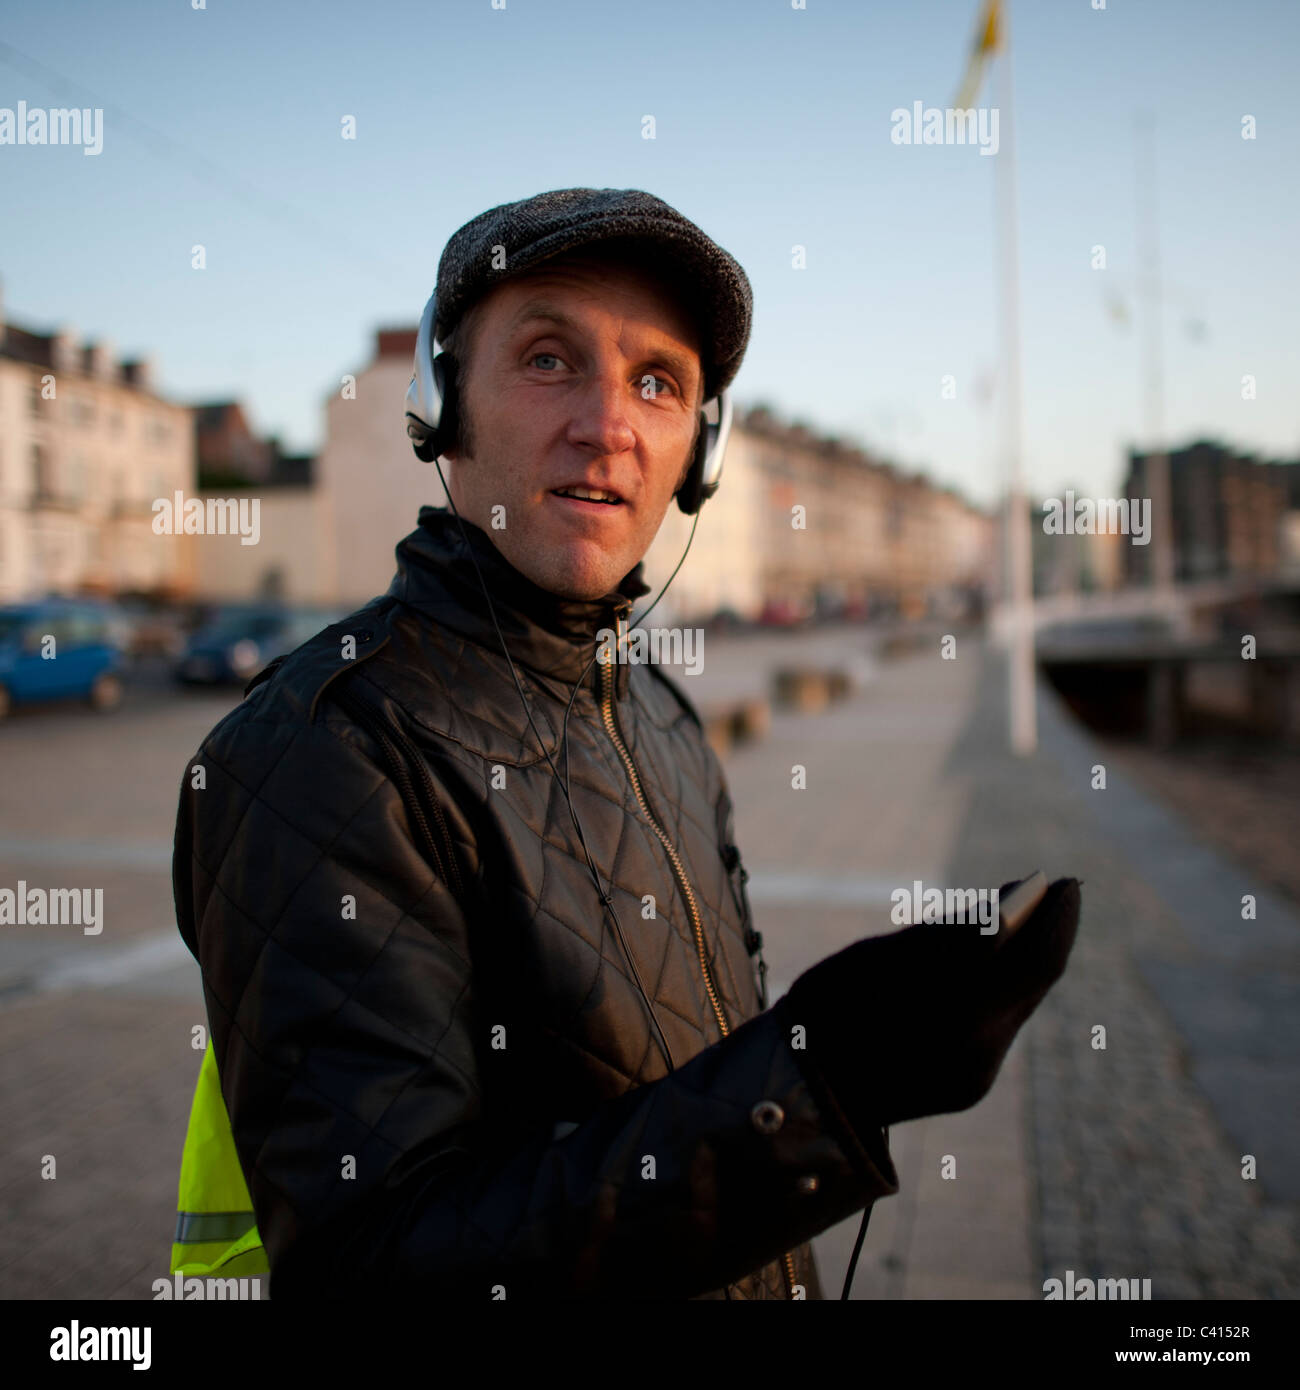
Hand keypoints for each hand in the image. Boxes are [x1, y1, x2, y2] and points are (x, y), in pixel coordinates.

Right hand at [775, 876, 1080, 1128]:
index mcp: (956, 1014)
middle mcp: (980, 1051)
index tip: (1063, 879)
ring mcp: (978, 1075)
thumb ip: (946, 937)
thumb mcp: (879, 958)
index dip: (1052, 917)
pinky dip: (1001, 987)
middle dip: (1047, 932)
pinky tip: (993, 960)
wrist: (799, 1094)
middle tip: (1060, 889)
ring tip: (1025, 913)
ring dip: (1024, 957)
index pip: (1032, 958)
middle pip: (1035, 981)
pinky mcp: (973, 1086)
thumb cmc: (827, 1012)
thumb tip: (1006, 906)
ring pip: (1020, 1002)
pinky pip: (1000, 1023)